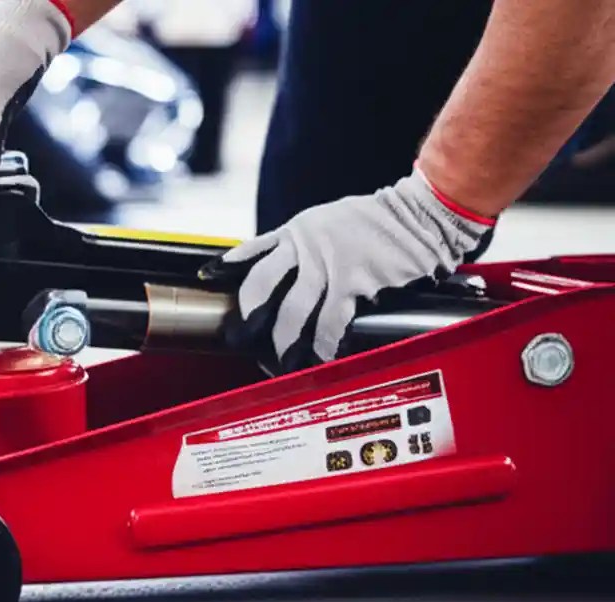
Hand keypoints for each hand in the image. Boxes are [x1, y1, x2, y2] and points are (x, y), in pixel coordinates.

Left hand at [199, 167, 494, 371]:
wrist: (420, 213)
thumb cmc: (380, 219)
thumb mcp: (331, 219)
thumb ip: (305, 241)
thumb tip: (288, 265)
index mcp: (298, 231)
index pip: (253, 252)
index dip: (227, 268)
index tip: (207, 280)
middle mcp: (306, 247)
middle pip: (261, 287)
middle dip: (248, 318)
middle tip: (240, 338)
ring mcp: (328, 265)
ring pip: (291, 312)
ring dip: (283, 342)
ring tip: (280, 360)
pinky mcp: (353, 283)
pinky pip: (328, 323)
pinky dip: (322, 344)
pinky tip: (319, 356)